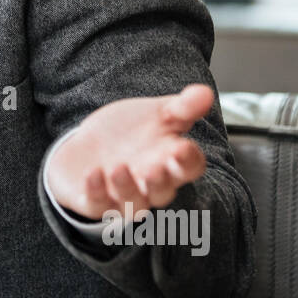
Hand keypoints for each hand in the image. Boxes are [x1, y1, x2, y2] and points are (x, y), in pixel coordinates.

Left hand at [47, 83, 212, 222]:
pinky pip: (97, 204)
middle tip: (154, 169)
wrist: (92, 143)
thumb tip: (205, 92)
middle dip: (160, 183)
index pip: (189, 168)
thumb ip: (182, 107)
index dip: (188, 160)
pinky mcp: (95, 201)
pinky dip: (95, 192)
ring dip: (126, 189)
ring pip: (133, 205)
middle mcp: (150, 185)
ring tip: (118, 168)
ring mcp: (123, 196)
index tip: (183, 148)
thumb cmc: (132, 132)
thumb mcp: (158, 114)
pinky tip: (92, 174)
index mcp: (171, 163)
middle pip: (163, 193)